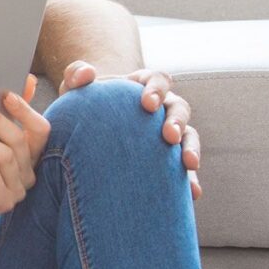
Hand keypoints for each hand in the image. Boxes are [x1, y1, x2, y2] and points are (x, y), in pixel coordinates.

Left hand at [0, 76, 51, 216]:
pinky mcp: (0, 202)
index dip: (26, 111)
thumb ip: (6, 109)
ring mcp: (16, 191)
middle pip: (20, 141)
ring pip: (6, 157)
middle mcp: (28, 173)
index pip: (41, 130)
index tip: (6, 94)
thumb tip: (30, 80)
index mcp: (29, 154)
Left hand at [59, 61, 201, 201]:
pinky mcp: (169, 160)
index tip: (148, 104)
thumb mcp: (76, 89)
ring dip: (191, 148)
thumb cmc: (85, 105)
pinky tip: (192, 194)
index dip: (157, 89)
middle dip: (177, 121)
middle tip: (169, 136)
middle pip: (180, 108)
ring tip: (189, 164)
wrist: (88, 131)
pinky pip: (184, 169)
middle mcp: (163, 108)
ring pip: (189, 137)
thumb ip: (76, 75)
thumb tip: (87, 74)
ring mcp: (169, 134)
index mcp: (144, 86)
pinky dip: (190, 179)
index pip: (159, 80)